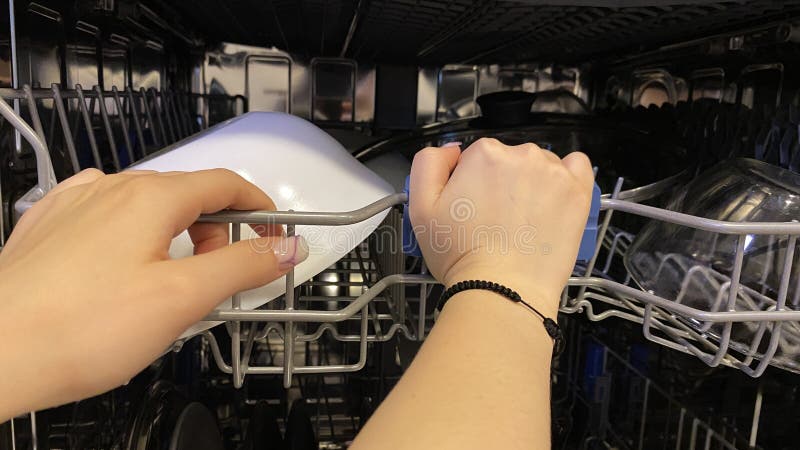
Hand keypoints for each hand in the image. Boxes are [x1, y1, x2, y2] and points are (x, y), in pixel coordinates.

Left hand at [0, 169, 307, 419]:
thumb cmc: (76, 330)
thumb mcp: (182, 299)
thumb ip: (243, 266)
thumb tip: (285, 248)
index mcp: (149, 198)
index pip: (225, 184)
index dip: (259, 208)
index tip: (275, 233)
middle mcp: (110, 190)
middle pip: (187, 196)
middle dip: (217, 232)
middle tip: (222, 277)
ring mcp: (75, 205)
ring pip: (147, 208)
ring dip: (176, 237)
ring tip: (171, 286)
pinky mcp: (51, 227)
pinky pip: (109, 220)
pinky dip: (135, 240)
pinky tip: (126, 274)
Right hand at [409, 138, 592, 314]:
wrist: (502, 290)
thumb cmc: (461, 255)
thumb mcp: (421, 208)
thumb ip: (428, 164)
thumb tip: (452, 150)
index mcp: (484, 155)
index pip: (477, 157)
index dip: (471, 183)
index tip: (473, 209)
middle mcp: (521, 155)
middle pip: (510, 159)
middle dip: (503, 183)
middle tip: (496, 219)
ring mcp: (554, 172)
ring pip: (540, 165)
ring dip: (533, 183)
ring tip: (525, 220)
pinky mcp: (577, 192)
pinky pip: (577, 166)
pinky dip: (567, 177)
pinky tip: (555, 200)